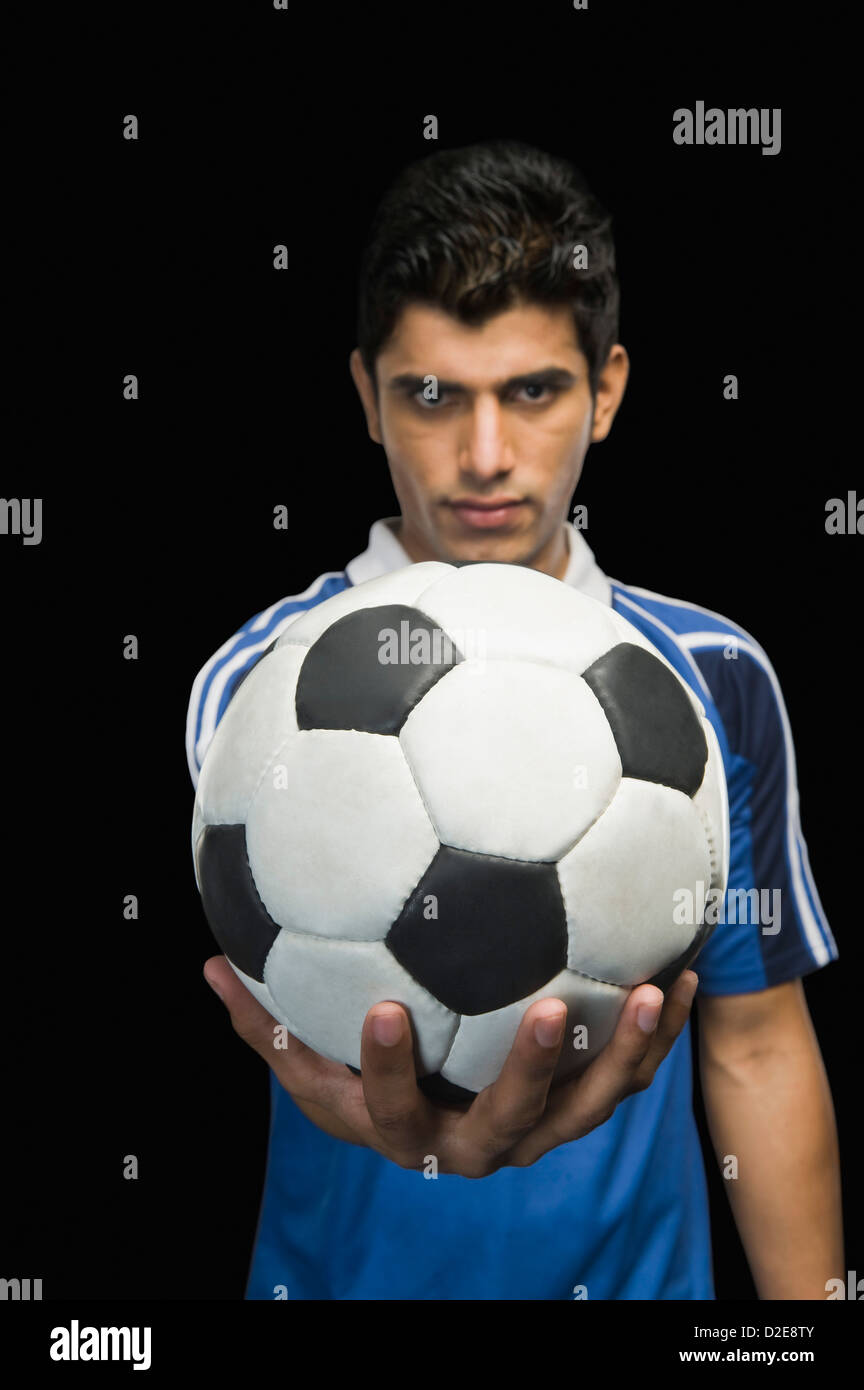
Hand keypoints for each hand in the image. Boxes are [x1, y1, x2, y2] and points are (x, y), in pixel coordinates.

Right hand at [203, 955, 697, 1177]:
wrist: (433, 1123)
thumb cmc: (366, 1085)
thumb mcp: (311, 1063)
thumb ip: (266, 1021)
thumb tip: (207, 964)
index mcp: (406, 1130)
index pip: (389, 1107)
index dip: (386, 1067)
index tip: (384, 1008)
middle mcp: (476, 1143)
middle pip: (508, 1123)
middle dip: (532, 1071)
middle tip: (554, 1008)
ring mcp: (536, 1130)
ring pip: (588, 1110)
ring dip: (625, 1054)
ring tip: (649, 992)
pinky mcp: (579, 1107)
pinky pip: (628, 1078)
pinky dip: (658, 1034)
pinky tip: (678, 973)